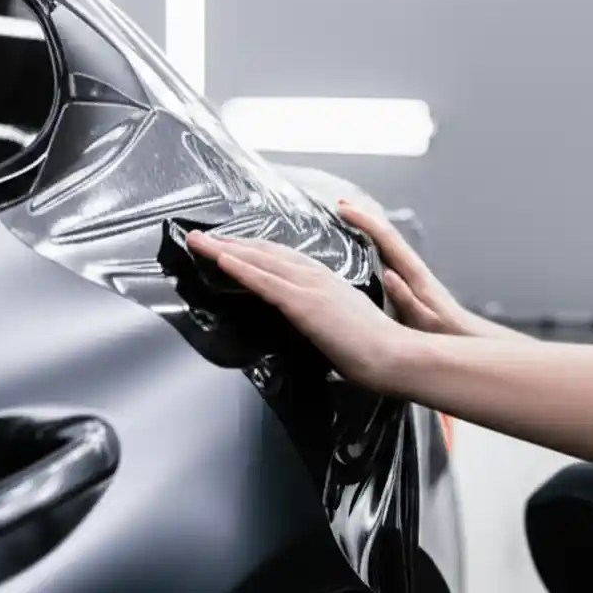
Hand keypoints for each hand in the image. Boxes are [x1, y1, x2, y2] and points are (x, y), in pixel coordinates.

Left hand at [185, 230, 420, 388]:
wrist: (394, 356)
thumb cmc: (374, 349)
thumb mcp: (341, 326)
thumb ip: (322, 318)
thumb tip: (307, 323)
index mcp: (326, 281)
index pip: (281, 259)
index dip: (253, 250)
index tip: (229, 245)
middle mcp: (316, 276)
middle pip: (265, 252)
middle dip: (231, 242)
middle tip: (201, 236)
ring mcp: (310, 287)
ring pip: (260, 260)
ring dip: (226, 248)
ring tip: (198, 240)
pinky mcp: (304, 303)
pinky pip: (266, 282)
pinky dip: (241, 267)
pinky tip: (221, 259)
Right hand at [337, 201, 534, 340]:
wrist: (466, 339)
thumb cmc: (445, 333)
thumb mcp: (425, 320)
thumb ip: (407, 299)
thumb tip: (389, 274)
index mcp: (414, 273)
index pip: (387, 238)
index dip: (364, 220)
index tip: (342, 209)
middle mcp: (412, 267)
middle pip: (386, 232)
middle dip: (364, 214)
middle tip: (339, 202)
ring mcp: (411, 272)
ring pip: (386, 240)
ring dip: (368, 225)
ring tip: (346, 215)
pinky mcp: (409, 281)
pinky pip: (387, 253)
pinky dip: (373, 241)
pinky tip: (361, 245)